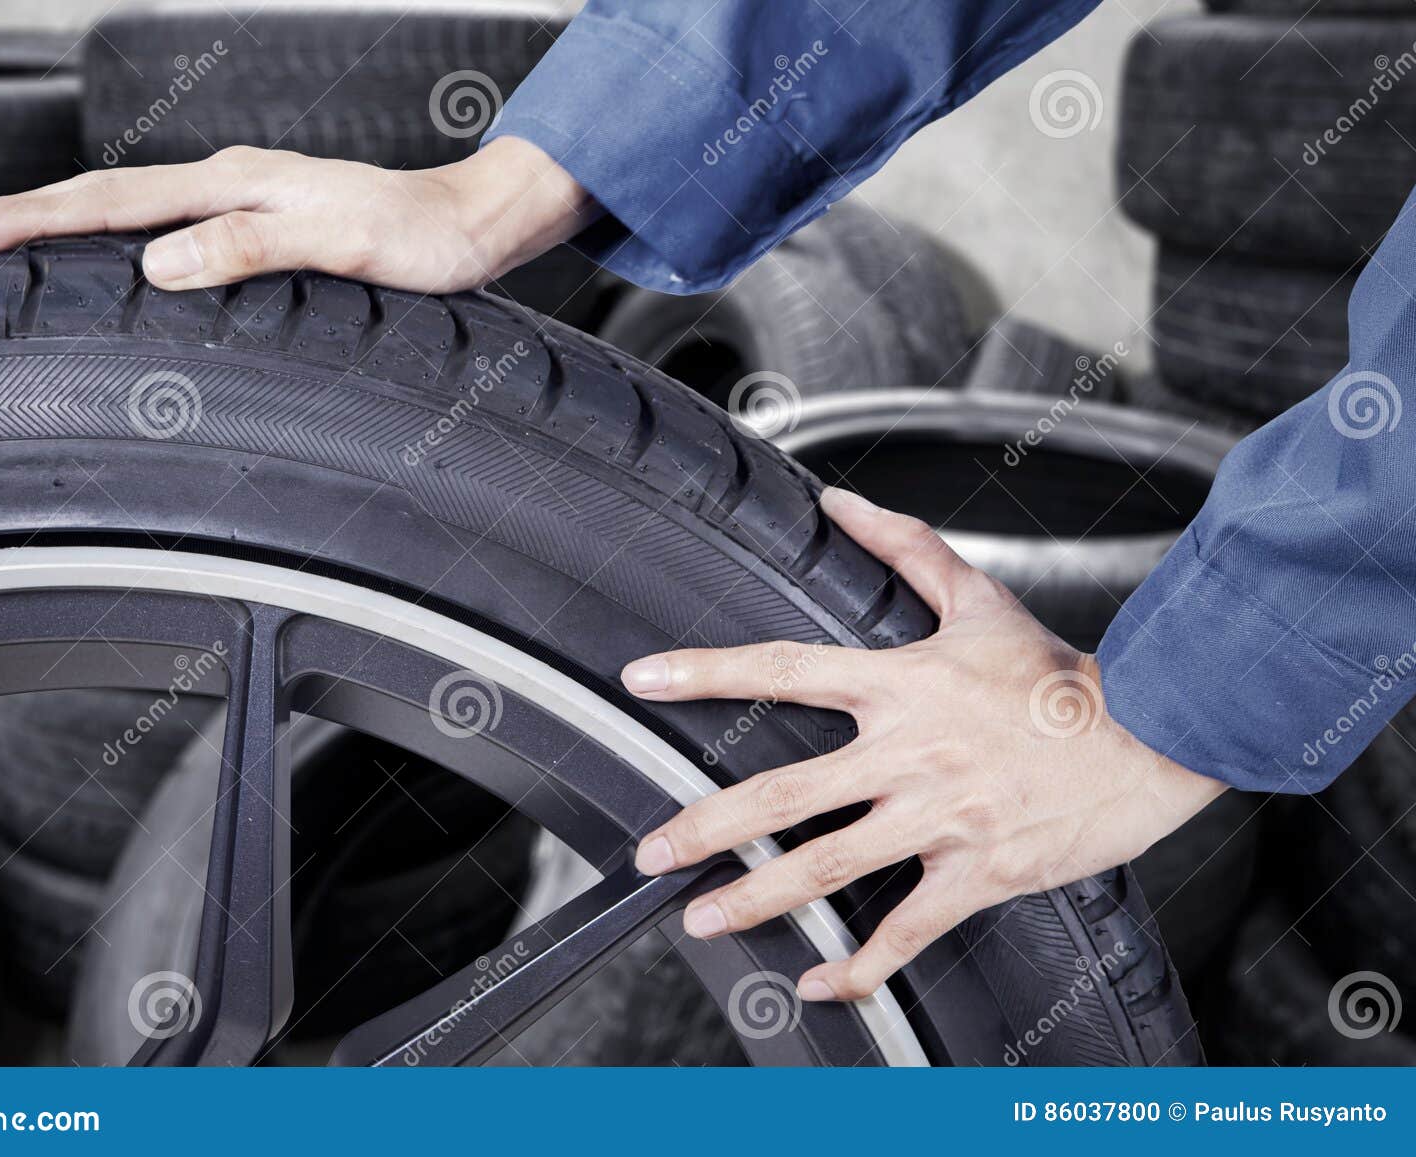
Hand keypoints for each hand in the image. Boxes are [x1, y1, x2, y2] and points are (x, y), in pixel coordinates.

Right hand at [0, 136, 597, 292]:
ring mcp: (250, 200)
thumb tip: (161, 262)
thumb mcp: (340, 242)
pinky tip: (122, 257)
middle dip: (36, 214)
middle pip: (114, 196)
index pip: (118, 201)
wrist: (472, 226)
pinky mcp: (269, 222)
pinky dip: (130, 238)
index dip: (42, 219)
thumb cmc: (420, 237)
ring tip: (20, 241)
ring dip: (75, 224)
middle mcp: (237, 184)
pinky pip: (178, 227)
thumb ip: (251, 246)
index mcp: (240, 182)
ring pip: (141, 210)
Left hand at [621, 487, 1224, 1002]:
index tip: (644, 680)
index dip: (706, 672)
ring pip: (829, 866)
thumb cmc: (1061, 674)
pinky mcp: (979, 871)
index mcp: (901, 684)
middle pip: (785, 792)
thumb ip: (904, 548)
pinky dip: (863, 965)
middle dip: (706, 825)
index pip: (781, 669)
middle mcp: (909, 753)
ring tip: (703, 920)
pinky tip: (822, 985)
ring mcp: (941, 817)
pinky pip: (908, 929)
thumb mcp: (979, 599)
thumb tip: (841, 502)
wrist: (1154, 734)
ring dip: (758, 899)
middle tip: (651, 850)